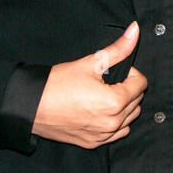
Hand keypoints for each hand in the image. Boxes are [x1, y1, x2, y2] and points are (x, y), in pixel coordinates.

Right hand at [31, 22, 146, 148]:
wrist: (31, 106)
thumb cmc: (57, 83)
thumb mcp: (91, 62)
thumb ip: (118, 49)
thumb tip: (135, 30)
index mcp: (115, 101)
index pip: (141, 84)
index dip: (130, 72)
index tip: (114, 71)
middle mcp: (112, 122)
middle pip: (137, 101)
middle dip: (127, 88)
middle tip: (106, 81)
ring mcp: (103, 135)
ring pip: (129, 118)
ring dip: (124, 106)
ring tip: (104, 95)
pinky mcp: (93, 142)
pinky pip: (118, 133)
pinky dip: (116, 122)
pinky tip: (101, 111)